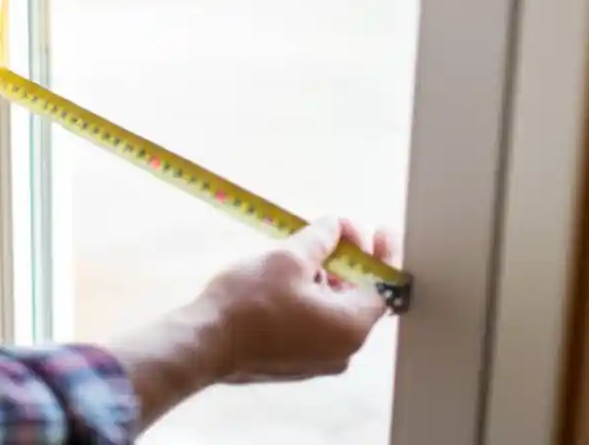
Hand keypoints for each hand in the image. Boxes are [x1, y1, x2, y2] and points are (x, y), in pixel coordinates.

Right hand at [199, 217, 392, 383]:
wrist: (204, 343)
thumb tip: (334, 226)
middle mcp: (342, 350)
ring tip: (309, 248)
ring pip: (334, 309)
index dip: (382, 253)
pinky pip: (316, 323)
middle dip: (350, 259)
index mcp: (350, 327)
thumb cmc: (249, 302)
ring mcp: (318, 359)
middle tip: (338, 230)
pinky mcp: (295, 361)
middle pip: (358, 297)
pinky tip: (293, 274)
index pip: (383, 286)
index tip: (380, 229)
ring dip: (329, 276)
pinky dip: (312, 297)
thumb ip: (320, 240)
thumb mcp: (289, 258)